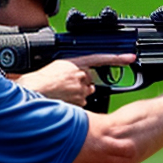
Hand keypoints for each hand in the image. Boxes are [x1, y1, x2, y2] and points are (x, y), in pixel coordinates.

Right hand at [10, 53, 135, 105]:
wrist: (31, 92)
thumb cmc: (37, 81)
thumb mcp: (55, 67)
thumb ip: (69, 69)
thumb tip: (79, 75)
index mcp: (75, 62)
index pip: (101, 59)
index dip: (118, 59)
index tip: (131, 58)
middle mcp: (81, 75)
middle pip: (89, 80)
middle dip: (81, 83)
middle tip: (64, 86)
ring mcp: (81, 89)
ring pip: (85, 93)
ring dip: (76, 94)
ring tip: (59, 94)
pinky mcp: (79, 101)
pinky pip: (81, 104)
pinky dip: (74, 103)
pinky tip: (62, 101)